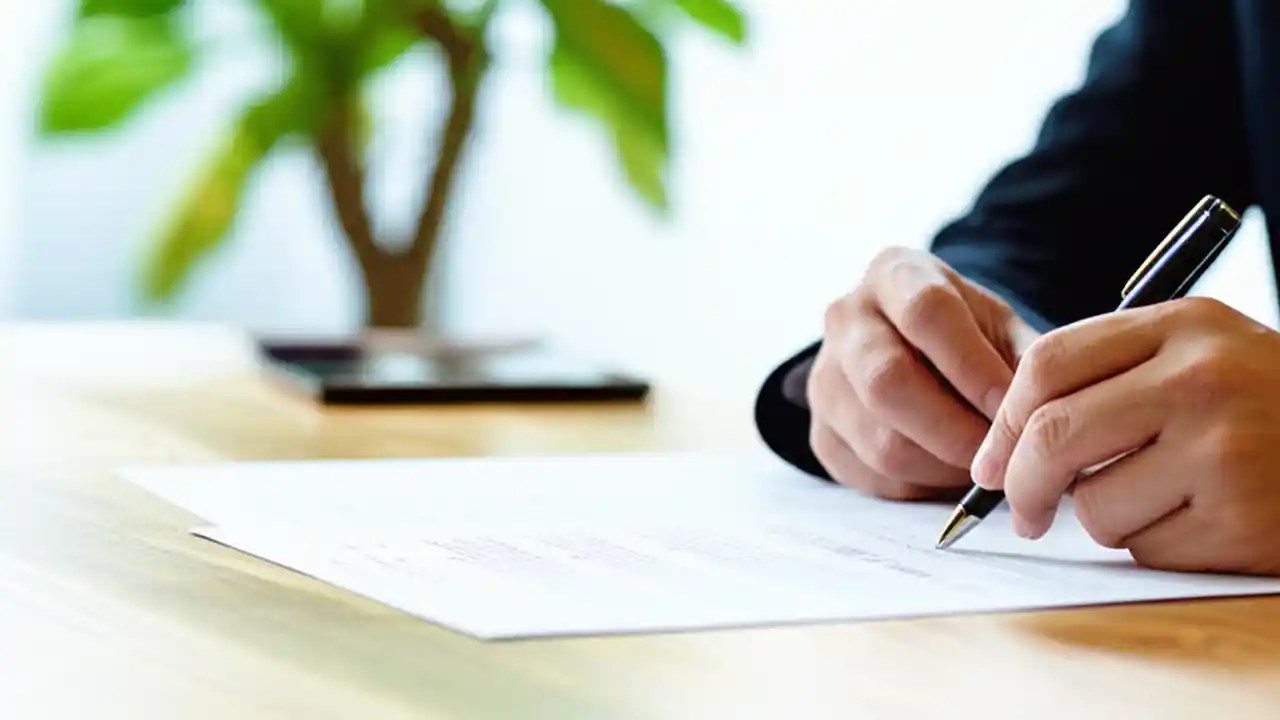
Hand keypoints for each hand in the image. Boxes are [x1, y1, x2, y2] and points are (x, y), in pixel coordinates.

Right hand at [807, 247, 1038, 499]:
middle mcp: (845, 320)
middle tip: (1001, 456)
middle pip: (887, 383)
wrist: (903, 348)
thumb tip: (1048, 412)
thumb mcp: (998, 325)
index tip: (1011, 406)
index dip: (971, 366)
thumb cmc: (963, 334)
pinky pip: (873, 478)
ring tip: (984, 468)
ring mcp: (824, 381)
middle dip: (955, 431)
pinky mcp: (821, 435)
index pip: (925, 313)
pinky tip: (950, 472)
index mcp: (893, 274)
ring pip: (881, 443)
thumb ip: (1027, 358)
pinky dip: (922, 487)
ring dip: (944, 467)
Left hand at [972, 297, 1279, 574]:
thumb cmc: (1262, 402)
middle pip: (1055, 435)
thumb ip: (1107, 376)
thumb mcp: (1198, 353)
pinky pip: (1145, 548)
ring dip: (1104, 516)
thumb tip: (1000, 449)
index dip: (1005, 419)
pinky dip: (1154, 545)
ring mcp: (1226, 450)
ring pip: (1095, 504)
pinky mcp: (1241, 520)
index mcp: (1184, 326)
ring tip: (1157, 498)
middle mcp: (1203, 379)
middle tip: (1021, 509)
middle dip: (1020, 484)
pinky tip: (1200, 520)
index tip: (992, 458)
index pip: (1048, 363)